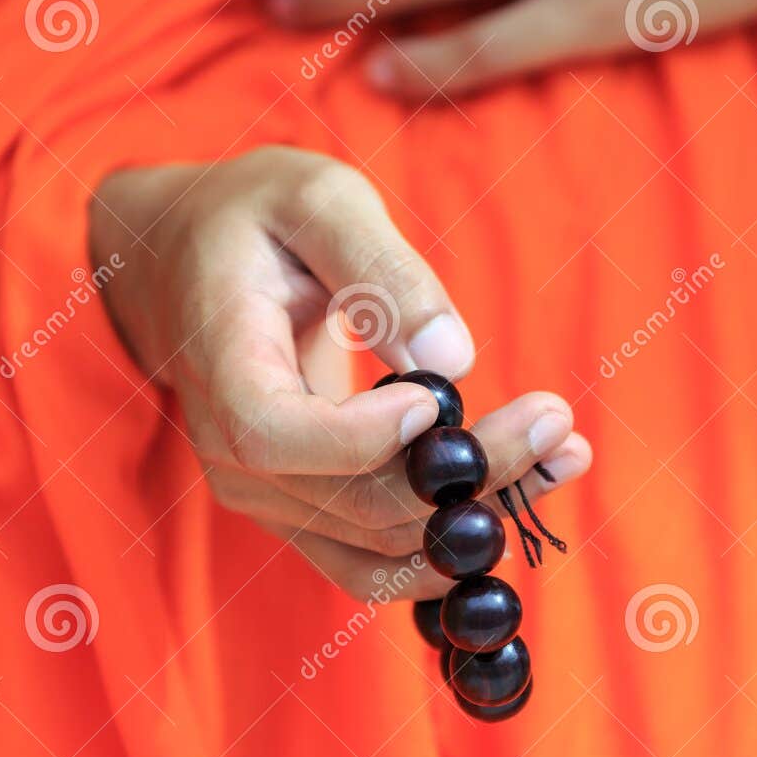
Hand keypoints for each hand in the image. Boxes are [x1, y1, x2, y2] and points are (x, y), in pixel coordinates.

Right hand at [88, 146, 588, 599]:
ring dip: (480, 512)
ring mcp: (268, 494)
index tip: (438, 401)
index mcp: (222, 362)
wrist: (190, 262)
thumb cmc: (256, 218)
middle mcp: (233, 451)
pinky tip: (525, 493)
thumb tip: (452, 354)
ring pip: (381, 544)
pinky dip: (453, 538)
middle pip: (354, 501)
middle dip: (467, 473)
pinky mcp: (306, 511)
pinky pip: (380, 556)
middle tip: (553, 417)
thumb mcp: (316, 200)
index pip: (274, 434)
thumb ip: (378, 268)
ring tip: (566, 449)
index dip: (361, 438)